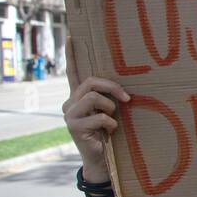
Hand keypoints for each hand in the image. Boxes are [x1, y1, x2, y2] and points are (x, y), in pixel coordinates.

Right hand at [62, 63, 128, 180]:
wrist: (100, 159)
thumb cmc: (108, 133)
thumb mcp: (109, 112)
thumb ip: (109, 99)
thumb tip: (126, 90)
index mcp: (77, 96)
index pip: (73, 72)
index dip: (71, 55)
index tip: (72, 37)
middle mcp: (69, 102)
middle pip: (90, 82)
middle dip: (112, 87)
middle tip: (127, 98)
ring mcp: (69, 114)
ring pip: (93, 97)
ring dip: (110, 108)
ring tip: (112, 119)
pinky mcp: (74, 127)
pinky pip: (99, 117)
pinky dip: (110, 124)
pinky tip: (110, 131)